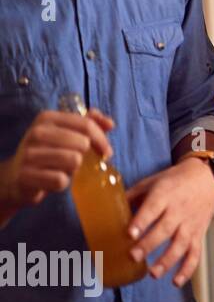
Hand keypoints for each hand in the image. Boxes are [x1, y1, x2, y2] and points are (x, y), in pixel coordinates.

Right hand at [0, 109, 114, 215]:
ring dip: (74, 170)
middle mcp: (37, 133)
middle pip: (83, 143)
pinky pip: (61, 180)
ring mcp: (29, 154)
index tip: (105, 151)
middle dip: (87, 156)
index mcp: (47, 118)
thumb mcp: (66, 134)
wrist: (16, 177)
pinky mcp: (26, 175)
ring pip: (74, 160)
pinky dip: (62, 183)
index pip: (87, 125)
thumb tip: (110, 123)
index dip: (102, 140)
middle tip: (80, 162)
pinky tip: (53, 180)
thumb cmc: (48, 154)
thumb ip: (88, 125)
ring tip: (63, 169)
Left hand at [125, 157, 213, 286]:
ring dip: (167, 260)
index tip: (130, 233)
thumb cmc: (176, 180)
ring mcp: (190, 224)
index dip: (142, 221)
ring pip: (180, 244)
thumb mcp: (153, 181)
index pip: (153, 208)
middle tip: (134, 256)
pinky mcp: (198, 234)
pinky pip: (195, 253)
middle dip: (150, 244)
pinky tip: (176, 282)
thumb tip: (107, 210)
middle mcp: (179, 210)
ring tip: (153, 273)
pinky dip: (188, 269)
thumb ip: (133, 196)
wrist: (207, 177)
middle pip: (165, 229)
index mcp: (165, 194)